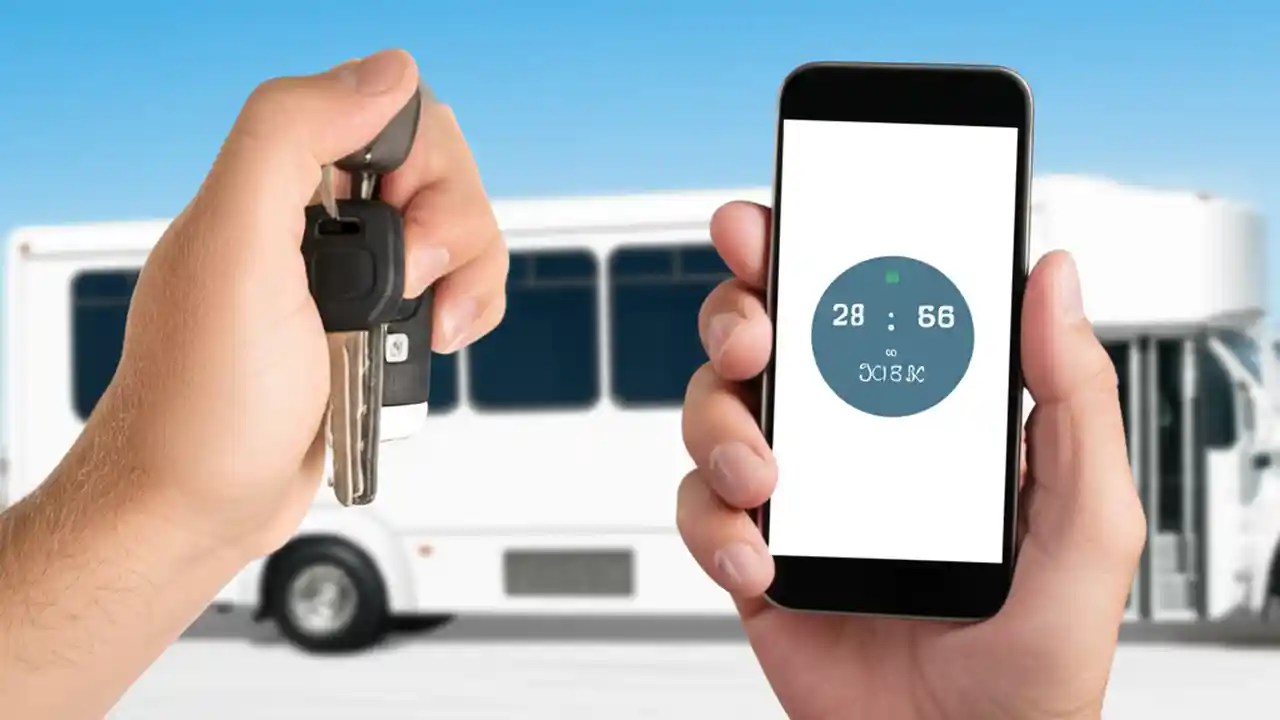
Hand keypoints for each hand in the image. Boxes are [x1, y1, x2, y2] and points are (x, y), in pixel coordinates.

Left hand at [89, 49, 505, 558]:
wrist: (200, 506)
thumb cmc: (202, 405)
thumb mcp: (235, 252)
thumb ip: (292, 135)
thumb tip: (388, 73)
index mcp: (272, 180)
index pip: (388, 113)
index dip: (421, 163)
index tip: (403, 224)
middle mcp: (311, 216)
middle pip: (439, 172)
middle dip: (451, 233)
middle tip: (408, 287)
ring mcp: (346, 272)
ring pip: (457, 232)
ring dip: (468, 280)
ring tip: (430, 330)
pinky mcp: (371, 320)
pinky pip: (451, 287)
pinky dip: (464, 311)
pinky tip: (434, 341)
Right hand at [678, 202, 1145, 718]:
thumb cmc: (1033, 660)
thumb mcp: (1088, 521)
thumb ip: (1076, 396)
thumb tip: (1052, 278)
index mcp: (925, 415)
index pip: (859, 302)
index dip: (804, 248)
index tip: (770, 222)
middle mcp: (852, 443)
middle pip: (764, 337)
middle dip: (737, 315)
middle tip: (757, 337)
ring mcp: (797, 496)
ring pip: (713, 411)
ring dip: (719, 426)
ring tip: (766, 474)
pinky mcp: (752, 553)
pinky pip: (697, 510)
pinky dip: (712, 525)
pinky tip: (760, 556)